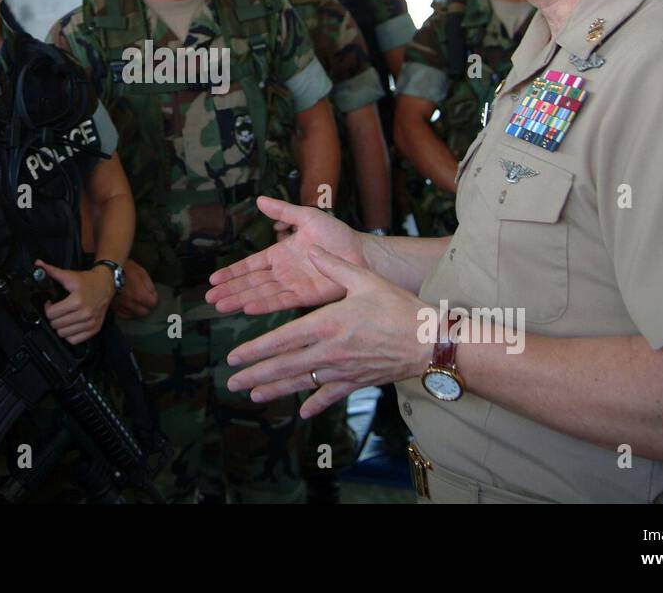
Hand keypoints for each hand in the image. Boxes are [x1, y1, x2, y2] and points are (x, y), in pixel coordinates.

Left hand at [41, 260, 113, 344]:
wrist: (106, 284)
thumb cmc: (87, 281)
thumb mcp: (70, 275)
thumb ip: (52, 271)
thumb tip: (38, 264)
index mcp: (77, 301)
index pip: (52, 314)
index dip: (48, 308)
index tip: (51, 304)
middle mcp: (85, 314)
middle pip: (56, 325)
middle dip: (53, 317)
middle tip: (58, 310)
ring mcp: (90, 323)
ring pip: (63, 334)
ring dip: (61, 327)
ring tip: (64, 317)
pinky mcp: (94, 329)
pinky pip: (74, 340)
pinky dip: (70, 335)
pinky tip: (71, 325)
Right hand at [113, 260, 157, 319]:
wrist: (107, 269)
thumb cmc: (126, 268)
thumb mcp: (142, 273)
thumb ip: (149, 286)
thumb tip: (152, 295)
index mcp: (140, 295)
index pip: (153, 304)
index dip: (153, 298)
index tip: (151, 294)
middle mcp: (131, 304)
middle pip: (144, 312)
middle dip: (146, 306)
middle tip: (144, 300)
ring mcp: (121, 306)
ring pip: (134, 315)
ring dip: (136, 310)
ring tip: (135, 302)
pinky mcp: (113, 307)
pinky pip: (123, 315)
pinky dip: (127, 312)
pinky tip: (128, 306)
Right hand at [206, 196, 363, 314]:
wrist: (360, 252)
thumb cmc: (337, 234)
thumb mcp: (306, 217)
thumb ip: (282, 211)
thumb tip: (259, 200)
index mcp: (280, 254)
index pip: (250, 265)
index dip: (232, 272)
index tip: (213, 279)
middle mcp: (282, 272)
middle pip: (250, 283)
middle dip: (229, 290)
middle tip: (209, 298)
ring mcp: (292, 285)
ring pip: (260, 293)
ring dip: (240, 299)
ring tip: (219, 305)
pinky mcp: (305, 296)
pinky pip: (280, 301)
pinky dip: (263, 304)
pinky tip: (247, 308)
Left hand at [224, 246, 434, 418]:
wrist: (430, 342)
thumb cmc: (399, 308)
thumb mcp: (365, 279)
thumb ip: (334, 266)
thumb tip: (314, 250)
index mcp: (326, 324)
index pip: (282, 339)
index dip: (256, 349)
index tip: (235, 355)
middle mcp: (329, 351)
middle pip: (284, 366)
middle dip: (255, 374)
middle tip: (232, 381)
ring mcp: (342, 370)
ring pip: (301, 383)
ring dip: (275, 390)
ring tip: (253, 395)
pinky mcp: (357, 382)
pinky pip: (331, 396)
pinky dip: (315, 404)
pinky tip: (301, 412)